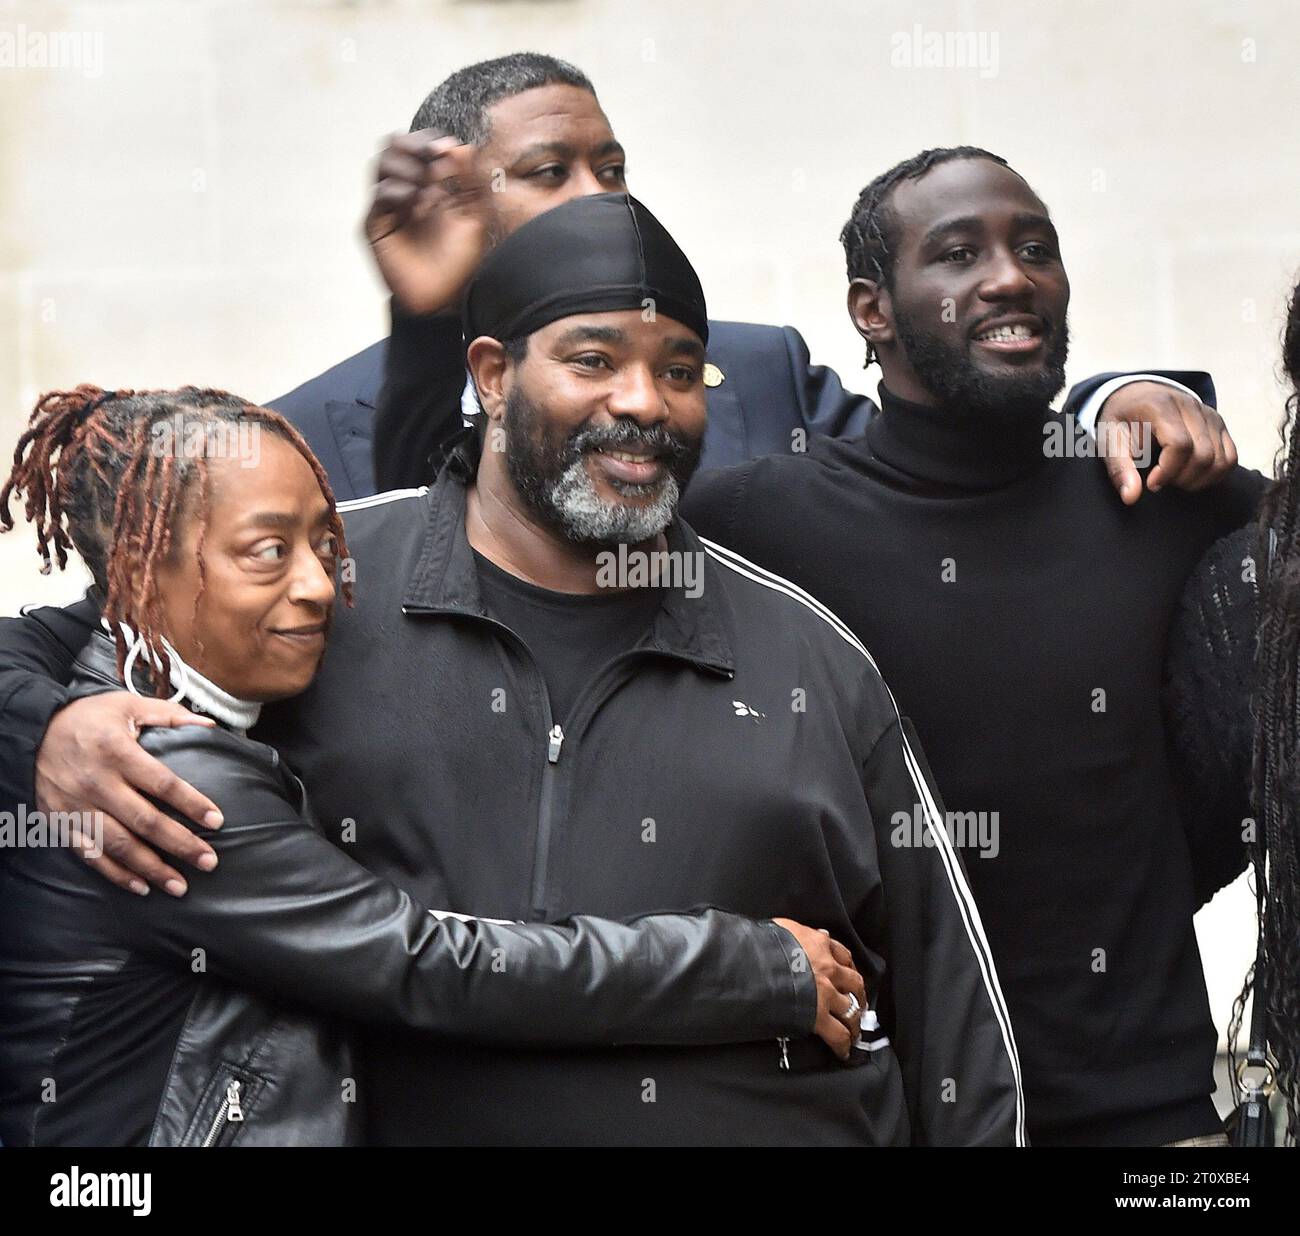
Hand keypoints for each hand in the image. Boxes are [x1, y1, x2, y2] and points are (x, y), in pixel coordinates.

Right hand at [35, 692, 223, 896]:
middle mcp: (97, 783)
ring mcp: (77, 806)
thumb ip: (170, 715)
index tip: (217, 821)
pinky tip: (140, 887)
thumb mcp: (127, 705)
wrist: (31, 730)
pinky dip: (115, 874)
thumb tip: (210, 725)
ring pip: (119, 845)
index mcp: (117, 752)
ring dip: (151, 868)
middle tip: (209, 862)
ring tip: (180, 886)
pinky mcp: (62, 822)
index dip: (192, 804)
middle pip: (145, 821)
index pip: (163, 784)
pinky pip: (90, 854)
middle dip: (180, 844)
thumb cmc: (88, 717)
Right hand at [364, 129, 494, 315]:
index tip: (447, 150)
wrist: (444, 298)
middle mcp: (406, 189)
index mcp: (429, 183)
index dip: (430, 141)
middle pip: (394, 144)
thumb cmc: (460, 260)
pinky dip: (398, 190)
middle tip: (432, 160)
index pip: (420, 144)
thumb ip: (470, 180)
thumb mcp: (475, 216)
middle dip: (413, 145)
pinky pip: (380, 194)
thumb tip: (459, 145)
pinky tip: (416, 204)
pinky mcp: (376, 225)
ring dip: (407, 167)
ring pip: (382, 162)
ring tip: (426, 189)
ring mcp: (388, 206)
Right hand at [772, 918, 866, 1059]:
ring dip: (854, 1020)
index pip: (842, 953)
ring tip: (853, 1028)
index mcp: (818, 944)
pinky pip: (837, 1034)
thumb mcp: (781, 928)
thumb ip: (796, 933)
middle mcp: (828, 968)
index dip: (847, 965)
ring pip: (851, 1009)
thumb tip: (800, 935)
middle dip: (859, 994)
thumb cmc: (762, 944)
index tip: (847, 972)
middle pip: (854, 982)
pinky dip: (843, 1044)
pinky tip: (843, 1051)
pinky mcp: (818, 1016)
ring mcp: (825, 993)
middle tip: (858, 1002)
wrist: (754, 964)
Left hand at [1096, 382, 1236, 504]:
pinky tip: (1191, 476)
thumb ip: (1120, 469)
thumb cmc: (1122, 421)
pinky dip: (1214, 474)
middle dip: (1182, 478)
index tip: (1151, 484)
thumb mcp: (1110, 442)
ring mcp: (1210, 414)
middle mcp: (1192, 406)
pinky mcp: (1219, 424)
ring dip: (1199, 479)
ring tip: (1174, 479)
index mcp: (1161, 406)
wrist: (1136, 397)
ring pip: (1221, 459)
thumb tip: (1131, 497)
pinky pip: (1230, 457)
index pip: (1180, 444)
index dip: (1168, 471)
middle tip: (1160, 482)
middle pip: (1204, 455)